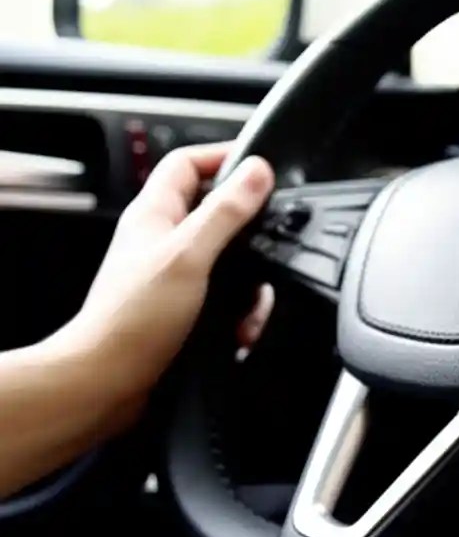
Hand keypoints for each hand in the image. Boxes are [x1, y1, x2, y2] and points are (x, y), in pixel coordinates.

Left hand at [58, 142, 274, 406]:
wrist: (109, 379)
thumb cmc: (134, 318)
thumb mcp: (190, 254)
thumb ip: (226, 211)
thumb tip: (258, 171)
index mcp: (155, 214)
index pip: (189, 162)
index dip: (225, 156)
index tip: (263, 167)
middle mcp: (162, 238)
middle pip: (217, 211)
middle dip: (250, 231)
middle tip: (272, 240)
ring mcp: (171, 273)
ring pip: (229, 259)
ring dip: (251, 281)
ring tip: (254, 302)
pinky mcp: (182, 306)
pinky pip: (226, 296)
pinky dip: (242, 312)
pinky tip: (242, 328)